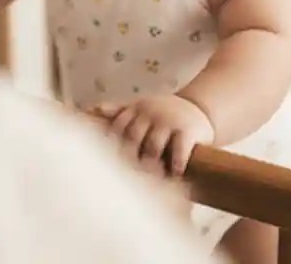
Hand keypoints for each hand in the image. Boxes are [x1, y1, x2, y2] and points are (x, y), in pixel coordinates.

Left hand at [95, 95, 214, 176]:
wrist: (199, 107)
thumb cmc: (163, 112)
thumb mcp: (140, 106)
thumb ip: (118, 110)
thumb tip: (91, 110)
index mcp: (136, 109)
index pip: (118, 128)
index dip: (112, 147)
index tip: (107, 165)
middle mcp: (151, 113)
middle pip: (133, 138)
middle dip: (129, 159)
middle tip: (125, 179)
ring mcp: (169, 121)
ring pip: (154, 146)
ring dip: (150, 165)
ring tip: (147, 184)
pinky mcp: (188, 131)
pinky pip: (179, 149)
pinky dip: (175, 164)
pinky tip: (173, 175)